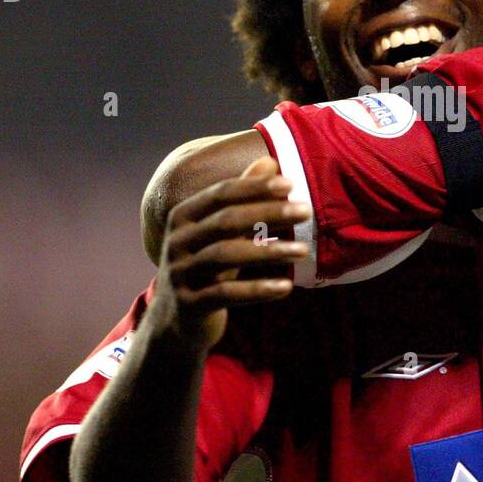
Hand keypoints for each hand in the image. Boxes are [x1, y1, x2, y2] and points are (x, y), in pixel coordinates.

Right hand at [149, 156, 311, 352]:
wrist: (176, 322)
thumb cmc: (208, 268)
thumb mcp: (223, 234)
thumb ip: (243, 199)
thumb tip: (269, 159)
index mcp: (183, 217)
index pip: (221, 194)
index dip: (255, 186)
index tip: (291, 184)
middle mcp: (176, 242)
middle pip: (225, 221)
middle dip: (268, 213)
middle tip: (306, 210)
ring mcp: (180, 273)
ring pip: (226, 256)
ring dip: (269, 251)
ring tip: (303, 249)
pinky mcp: (189, 305)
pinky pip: (226, 294)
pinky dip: (258, 290)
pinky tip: (286, 287)